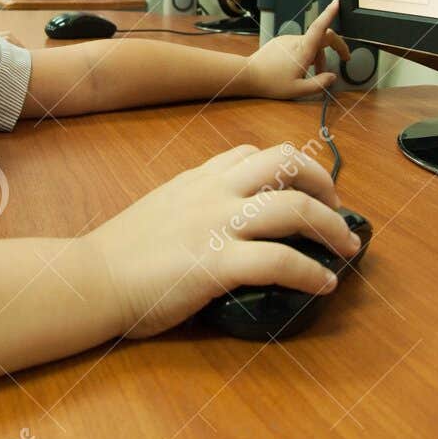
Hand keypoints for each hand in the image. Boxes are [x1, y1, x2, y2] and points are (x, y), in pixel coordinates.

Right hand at [86, 143, 357, 336]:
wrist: (90, 278)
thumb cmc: (119, 254)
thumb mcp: (160, 209)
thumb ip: (194, 205)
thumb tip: (223, 221)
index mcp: (199, 179)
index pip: (255, 154)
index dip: (292, 169)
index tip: (308, 190)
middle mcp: (214, 192)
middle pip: (287, 165)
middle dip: (324, 185)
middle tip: (339, 213)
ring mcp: (218, 225)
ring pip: (294, 207)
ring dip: (332, 227)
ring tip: (346, 248)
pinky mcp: (218, 263)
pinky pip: (281, 260)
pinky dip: (311, 271)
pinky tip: (323, 284)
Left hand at [237, 0, 350, 99]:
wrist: (247, 75)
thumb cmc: (271, 83)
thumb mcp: (298, 90)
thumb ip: (319, 84)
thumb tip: (332, 77)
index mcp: (303, 50)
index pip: (320, 28)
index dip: (329, 14)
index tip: (337, 3)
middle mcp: (295, 40)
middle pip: (321, 38)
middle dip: (333, 49)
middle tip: (339, 62)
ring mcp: (286, 39)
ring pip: (309, 44)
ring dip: (316, 56)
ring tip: (310, 74)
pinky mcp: (280, 42)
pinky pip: (298, 45)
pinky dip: (305, 54)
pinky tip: (297, 69)